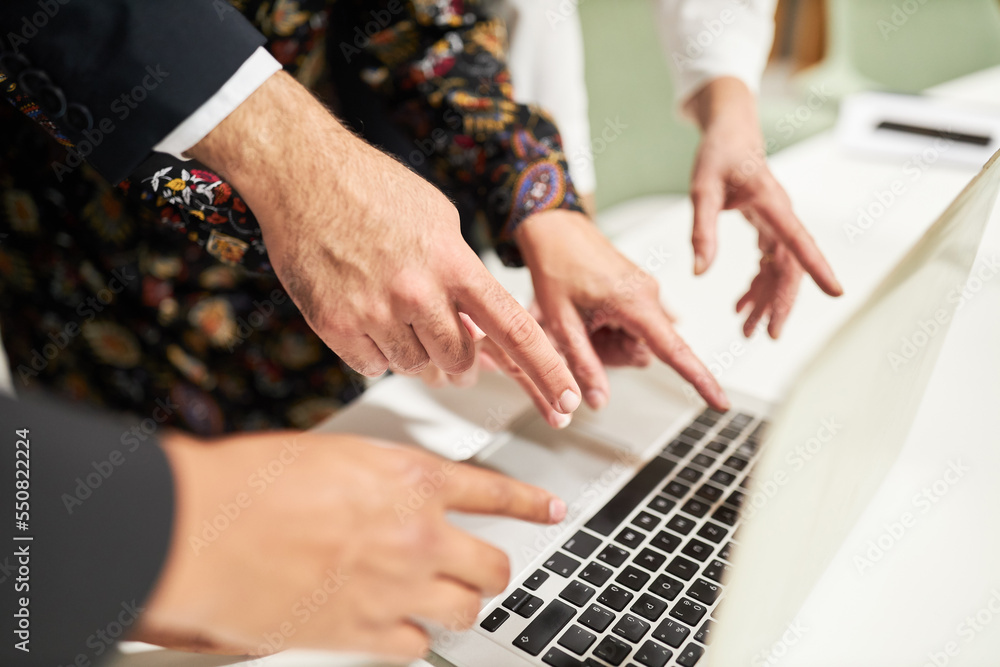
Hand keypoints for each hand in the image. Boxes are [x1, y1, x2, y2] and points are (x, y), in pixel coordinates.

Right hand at [137, 430, 566, 659]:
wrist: (201, 529)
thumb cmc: (250, 482)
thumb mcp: (332, 457)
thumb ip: (377, 482)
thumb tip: (390, 501)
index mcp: (410, 478)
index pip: (494, 492)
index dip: (529, 504)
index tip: (551, 512)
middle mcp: (417, 534)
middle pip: (494, 566)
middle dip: (489, 570)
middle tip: (474, 571)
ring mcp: (396, 586)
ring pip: (467, 610)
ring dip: (454, 605)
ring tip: (430, 599)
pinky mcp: (364, 633)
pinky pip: (416, 648)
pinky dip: (409, 639)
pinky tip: (387, 626)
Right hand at [189, 71, 581, 417]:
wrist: (303, 174)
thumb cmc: (373, 190)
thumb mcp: (441, 220)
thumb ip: (464, 276)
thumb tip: (479, 327)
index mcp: (453, 263)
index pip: (514, 330)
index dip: (547, 370)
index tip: (567, 399)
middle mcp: (417, 292)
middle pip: (460, 360)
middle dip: (462, 363)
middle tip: (454, 351)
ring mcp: (374, 312)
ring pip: (416, 367)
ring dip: (416, 353)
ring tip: (398, 313)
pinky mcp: (335, 326)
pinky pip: (373, 366)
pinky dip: (377, 352)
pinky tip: (369, 317)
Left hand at [512, 209, 728, 411]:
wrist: (554, 228)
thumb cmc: (556, 266)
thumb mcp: (563, 323)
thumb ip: (583, 365)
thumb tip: (598, 401)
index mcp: (637, 303)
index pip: (676, 352)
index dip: (700, 381)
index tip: (721, 403)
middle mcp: (650, 296)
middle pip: (646, 351)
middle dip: (615, 354)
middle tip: (581, 335)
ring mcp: (647, 292)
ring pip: (638, 339)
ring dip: (611, 340)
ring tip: (582, 319)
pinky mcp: (640, 290)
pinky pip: (635, 323)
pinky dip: (613, 327)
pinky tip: (591, 313)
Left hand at [686, 77, 842, 337]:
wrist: (730, 131)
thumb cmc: (718, 153)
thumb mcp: (701, 189)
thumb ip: (702, 230)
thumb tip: (699, 271)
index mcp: (771, 203)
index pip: (798, 240)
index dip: (817, 267)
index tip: (835, 292)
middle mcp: (781, 215)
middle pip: (789, 266)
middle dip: (780, 302)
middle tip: (766, 334)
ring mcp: (777, 222)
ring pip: (779, 270)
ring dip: (765, 299)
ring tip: (746, 329)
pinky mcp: (768, 226)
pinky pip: (769, 263)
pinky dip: (756, 285)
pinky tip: (741, 304)